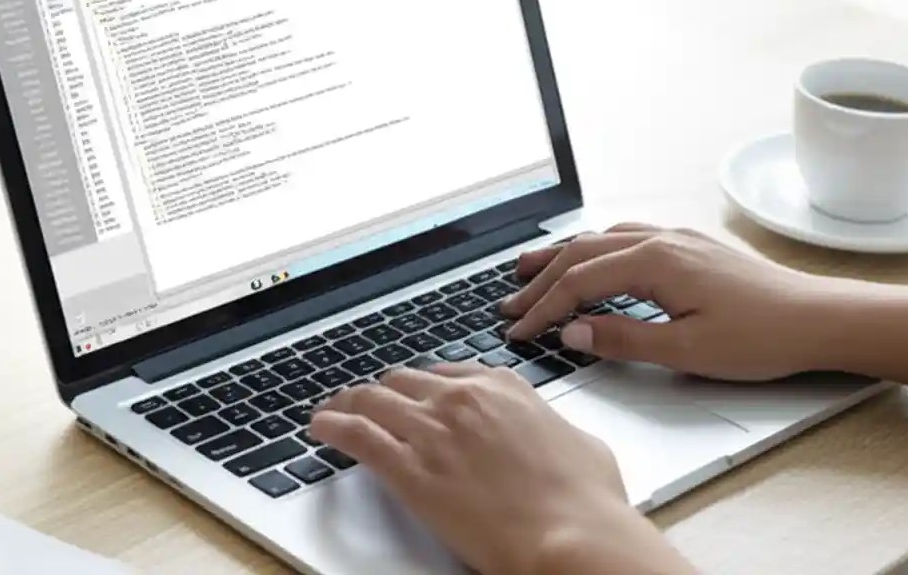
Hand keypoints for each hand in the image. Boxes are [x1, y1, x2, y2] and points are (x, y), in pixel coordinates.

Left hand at [310, 365, 646, 574]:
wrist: (573, 536)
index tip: (414, 394)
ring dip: (349, 404)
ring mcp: (434, 431)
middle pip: (404, 382)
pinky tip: (321, 427)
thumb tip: (548, 434)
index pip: (448, 372)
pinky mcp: (410, 471)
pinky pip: (357, 435)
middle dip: (384, 393)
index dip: (423, 385)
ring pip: (373, 401)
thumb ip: (550, 429)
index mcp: (504, 388)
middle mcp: (464, 400)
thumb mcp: (581, 445)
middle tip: (369, 404)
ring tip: (334, 411)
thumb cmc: (585, 502)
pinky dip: (333, 427)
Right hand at [501, 224, 836, 380]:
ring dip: (563, 255)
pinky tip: (594, 257)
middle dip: (541, 278)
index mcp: (655, 262)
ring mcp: (678, 239)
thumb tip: (573, 334)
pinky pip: (627, 238)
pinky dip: (596, 248)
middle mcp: (661, 240)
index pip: (579, 283)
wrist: (820, 319)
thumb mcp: (686, 350)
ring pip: (602, 239)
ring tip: (532, 268)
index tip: (518, 330)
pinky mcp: (692, 247)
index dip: (543, 309)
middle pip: (582, 253)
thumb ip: (624, 339)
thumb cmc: (762, 337)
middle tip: (509, 300)